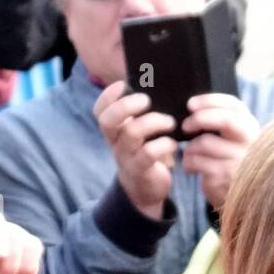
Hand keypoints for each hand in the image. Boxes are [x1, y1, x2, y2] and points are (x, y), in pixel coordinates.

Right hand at [95, 80, 176, 219]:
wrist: (145, 189)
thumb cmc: (145, 153)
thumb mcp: (138, 134)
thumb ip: (140, 115)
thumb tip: (154, 86)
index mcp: (113, 130)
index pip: (100, 110)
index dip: (108, 95)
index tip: (124, 84)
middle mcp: (114, 142)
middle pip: (108, 120)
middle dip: (126, 106)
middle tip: (147, 100)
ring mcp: (125, 156)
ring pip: (131, 134)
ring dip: (152, 123)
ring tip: (170, 122)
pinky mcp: (140, 170)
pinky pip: (148, 154)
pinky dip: (162, 145)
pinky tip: (173, 143)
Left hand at [180, 93, 260, 210]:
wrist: (239, 200)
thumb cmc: (228, 165)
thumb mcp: (231, 142)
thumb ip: (221, 125)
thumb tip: (192, 108)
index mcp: (251, 129)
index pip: (234, 106)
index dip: (210, 101)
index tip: (190, 105)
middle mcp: (251, 143)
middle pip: (225, 120)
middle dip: (199, 119)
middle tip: (185, 126)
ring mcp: (240, 160)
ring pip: (204, 142)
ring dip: (189, 149)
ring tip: (189, 156)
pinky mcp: (226, 176)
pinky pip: (197, 161)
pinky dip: (188, 163)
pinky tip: (191, 169)